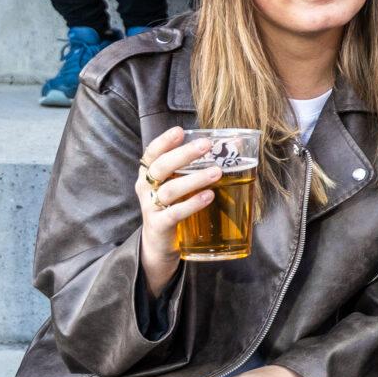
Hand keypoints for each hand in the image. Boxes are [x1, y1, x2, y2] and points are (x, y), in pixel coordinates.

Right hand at [135, 126, 224, 298]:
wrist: (159, 246)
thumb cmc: (173, 208)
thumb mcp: (177, 187)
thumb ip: (193, 170)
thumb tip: (231, 149)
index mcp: (148, 176)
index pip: (152, 154)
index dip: (164, 141)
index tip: (180, 131)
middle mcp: (146, 189)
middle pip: (160, 167)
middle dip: (183, 154)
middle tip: (206, 145)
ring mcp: (150, 208)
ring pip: (170, 190)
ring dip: (194, 179)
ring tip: (216, 172)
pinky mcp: (159, 226)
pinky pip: (175, 213)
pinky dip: (192, 204)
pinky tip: (208, 196)